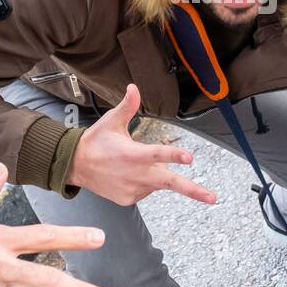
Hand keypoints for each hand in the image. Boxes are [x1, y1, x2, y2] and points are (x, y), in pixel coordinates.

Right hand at [68, 84, 217, 206]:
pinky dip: (144, 182)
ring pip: (157, 183)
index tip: (189, 158)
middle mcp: (134, 174)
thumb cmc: (95, 142)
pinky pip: (146, 191)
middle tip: (211, 197)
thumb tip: (134, 88)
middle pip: (169, 182)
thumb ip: (127, 106)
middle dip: (193, 190)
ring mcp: (132, 189)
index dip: (174, 154)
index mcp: (132, 154)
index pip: (157, 153)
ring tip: (133, 163)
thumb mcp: (111, 121)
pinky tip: (128, 174)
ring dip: (156, 174)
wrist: (75, 165)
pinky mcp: (128, 199)